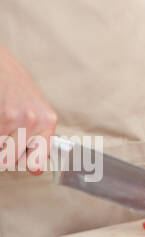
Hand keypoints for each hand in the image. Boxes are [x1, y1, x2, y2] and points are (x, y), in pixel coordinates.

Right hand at [0, 46, 57, 173]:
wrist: (2, 65)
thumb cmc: (18, 89)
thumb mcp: (36, 109)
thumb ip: (38, 137)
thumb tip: (36, 170)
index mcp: (48, 121)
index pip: (38, 161)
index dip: (28, 166)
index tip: (27, 166)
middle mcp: (34, 121)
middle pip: (10, 162)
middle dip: (3, 154)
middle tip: (5, 137)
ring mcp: (14, 118)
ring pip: (0, 154)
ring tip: (2, 125)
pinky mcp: (1, 116)